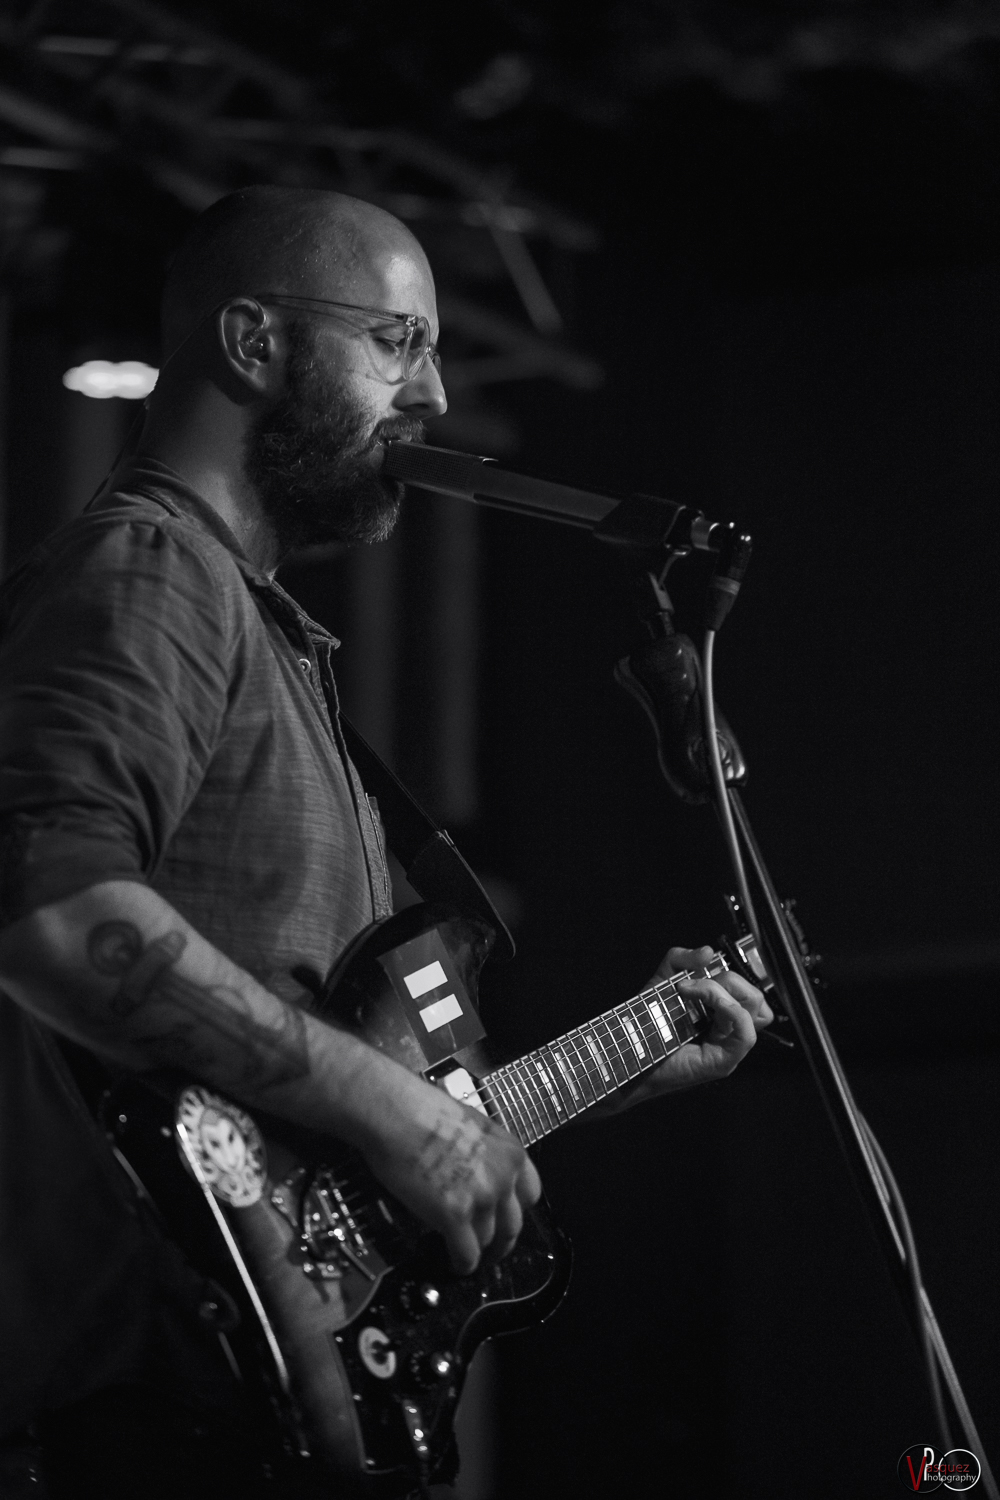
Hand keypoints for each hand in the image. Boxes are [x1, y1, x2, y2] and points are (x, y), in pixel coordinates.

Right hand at [360, 1075, 541, 1274]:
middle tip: (490, 1250)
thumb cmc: (422, 1110)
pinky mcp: (455, 1216)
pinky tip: (454, 1265)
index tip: (504, 1219)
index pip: (530, 1194)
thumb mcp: (471, 1126)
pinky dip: (461, 1264)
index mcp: (510, 1151)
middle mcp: (503, 1176)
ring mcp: (482, 1197)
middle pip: (513, 1225)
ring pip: (488, 1241)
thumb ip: (484, 1155)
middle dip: (501, 1242)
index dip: (514, 1211)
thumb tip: (476, 1173)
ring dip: (477, 1252)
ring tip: (465, 1256)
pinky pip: (467, 1254)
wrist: (397, 1112)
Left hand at [620, 944, 772, 1105]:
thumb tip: (709, 952)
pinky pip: (745, 1034)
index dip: (732, 975)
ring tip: (689, 992)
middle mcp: (729, 1032)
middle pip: (755, 997)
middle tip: (691, 984)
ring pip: (755, 1010)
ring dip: (722, 991)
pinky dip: (728, 1008)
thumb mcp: (663, 979)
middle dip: (727, 979)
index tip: (700, 971)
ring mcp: (729, 1049)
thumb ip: (682, 959)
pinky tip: (700, 1001)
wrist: (627, 1050)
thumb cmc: (645, 1022)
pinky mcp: (723, 1062)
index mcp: (722, 1015)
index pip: (750, 992)